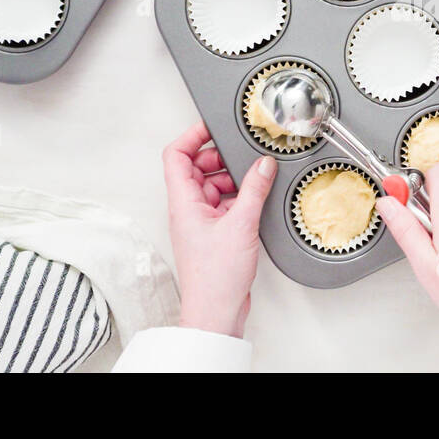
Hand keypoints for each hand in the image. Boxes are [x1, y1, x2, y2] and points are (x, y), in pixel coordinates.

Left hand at [162, 121, 275, 337]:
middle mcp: (187, 209)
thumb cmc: (215, 278)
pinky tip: (255, 201)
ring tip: (253, 180)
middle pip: (195, 168)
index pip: (175, 155)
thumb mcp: (241, 224)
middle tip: (241, 156)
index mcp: (183, 202)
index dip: (192, 136)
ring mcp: (199, 222)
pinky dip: (238, 198)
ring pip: (211, 186)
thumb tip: (262, 165)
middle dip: (219, 158)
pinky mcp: (213, 233)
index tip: (212, 126)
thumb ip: (254, 189)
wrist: (216, 311)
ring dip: (232, 179)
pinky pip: (223, 204)